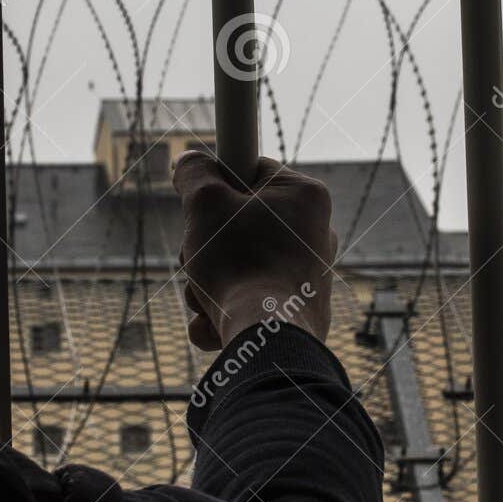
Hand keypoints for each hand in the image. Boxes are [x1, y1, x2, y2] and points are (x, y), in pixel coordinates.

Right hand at [172, 151, 336, 351]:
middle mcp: (314, 232)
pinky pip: (248, 298)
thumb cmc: (242, 266)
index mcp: (304, 195)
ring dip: (206, 283)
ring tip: (205, 297)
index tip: (203, 203)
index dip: (216, 186)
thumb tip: (188, 161)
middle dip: (204, 247)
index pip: (249, 170)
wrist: (270, 341)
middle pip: (237, 224)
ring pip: (236, 265)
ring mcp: (306, 274)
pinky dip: (223, 311)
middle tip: (198, 258)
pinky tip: (214, 326)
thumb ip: (193, 173)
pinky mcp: (296, 311)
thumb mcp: (205, 203)